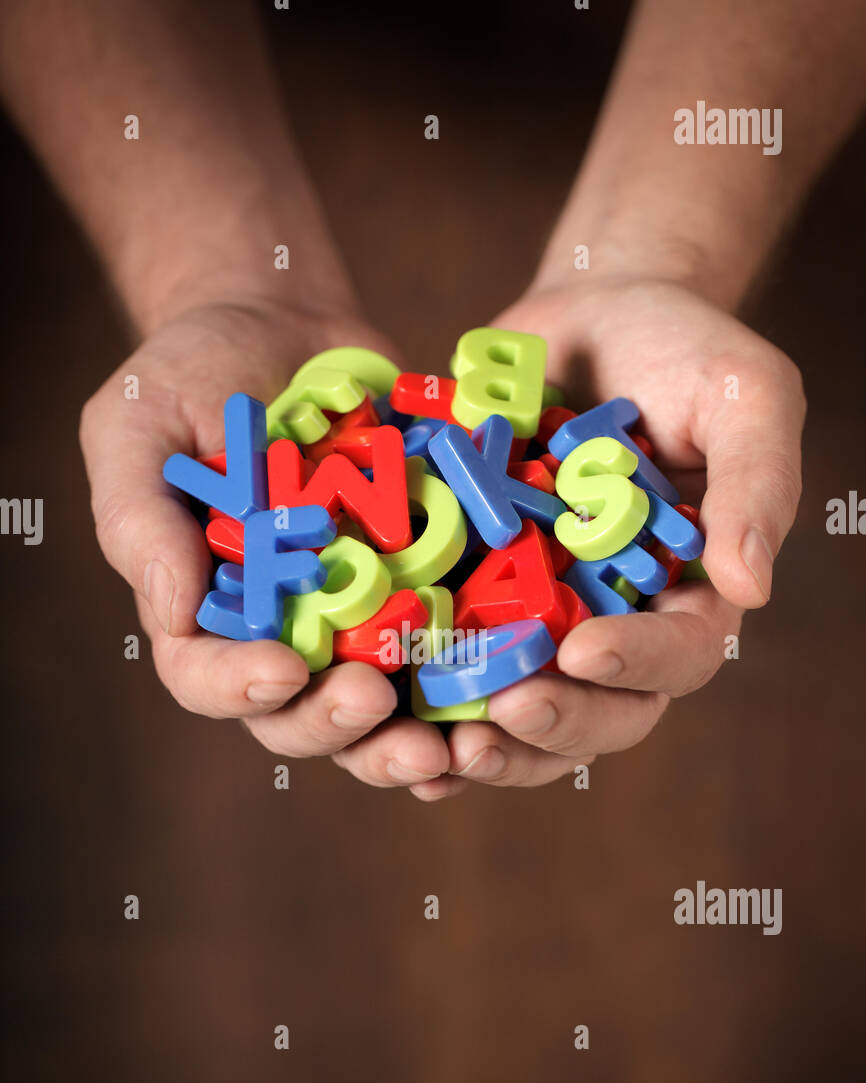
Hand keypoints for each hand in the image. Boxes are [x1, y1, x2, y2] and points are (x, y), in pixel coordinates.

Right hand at [80, 297, 452, 785]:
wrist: (282, 325)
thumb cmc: (191, 377)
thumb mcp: (135, 427)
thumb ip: (140, 518)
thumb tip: (173, 612)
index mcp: (204, 609)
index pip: (205, 678)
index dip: (238, 689)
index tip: (281, 669)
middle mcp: (280, 631)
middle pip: (298, 715)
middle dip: (335, 723)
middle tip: (373, 701)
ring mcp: (356, 615)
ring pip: (378, 710)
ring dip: (407, 738)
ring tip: (443, 742)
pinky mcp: (423, 585)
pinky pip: (450, 649)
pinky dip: (474, 680)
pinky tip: (504, 685)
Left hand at [402, 276, 804, 797]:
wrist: (592, 312)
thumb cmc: (683, 350)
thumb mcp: (744, 397)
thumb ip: (756, 485)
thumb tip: (750, 589)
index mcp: (687, 595)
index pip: (677, 657)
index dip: (635, 665)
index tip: (583, 651)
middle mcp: (613, 623)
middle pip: (598, 714)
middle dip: (553, 722)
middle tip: (503, 710)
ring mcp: (538, 617)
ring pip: (520, 713)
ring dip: (486, 740)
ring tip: (441, 742)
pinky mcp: (471, 596)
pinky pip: (448, 668)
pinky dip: (422, 708)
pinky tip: (385, 714)